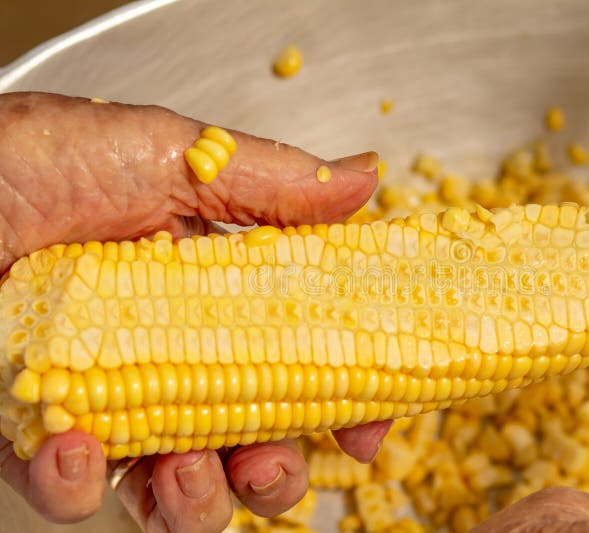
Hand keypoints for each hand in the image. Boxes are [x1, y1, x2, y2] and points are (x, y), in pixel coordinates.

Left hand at [0, 92, 387, 530]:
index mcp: (208, 291)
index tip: (369, 428)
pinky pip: (74, 490)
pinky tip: (78, 447)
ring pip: (175, 485)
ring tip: (184, 474)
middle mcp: (165, 351)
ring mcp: (103, 398)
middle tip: (270, 469)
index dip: (338, 398)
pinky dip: (83, 486)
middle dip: (273, 474)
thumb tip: (364, 180)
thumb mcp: (164, 154)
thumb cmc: (25, 159)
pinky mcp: (33, 435)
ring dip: (195, 499)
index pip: (293, 355)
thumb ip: (269, 182)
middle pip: (246, 439)